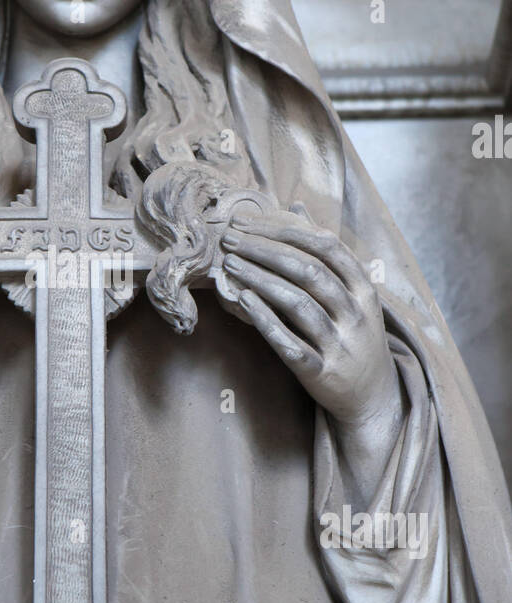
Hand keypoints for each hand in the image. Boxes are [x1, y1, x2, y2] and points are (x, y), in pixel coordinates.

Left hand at [220, 206, 401, 434]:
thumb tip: (297, 206)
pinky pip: (290, 343)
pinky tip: (242, 301)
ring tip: (230, 264)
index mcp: (364, 288)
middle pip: (309, 271)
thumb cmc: (354, 335)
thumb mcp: (352, 291)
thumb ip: (324, 251)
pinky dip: (265, 320)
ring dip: (260, 280)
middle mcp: (356, 313)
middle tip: (230, 240)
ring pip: (298, 304)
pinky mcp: (322, 372)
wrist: (373, 396)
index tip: (249, 222)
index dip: (285, 230)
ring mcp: (340, 343)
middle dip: (265, 251)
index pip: (326, 246)